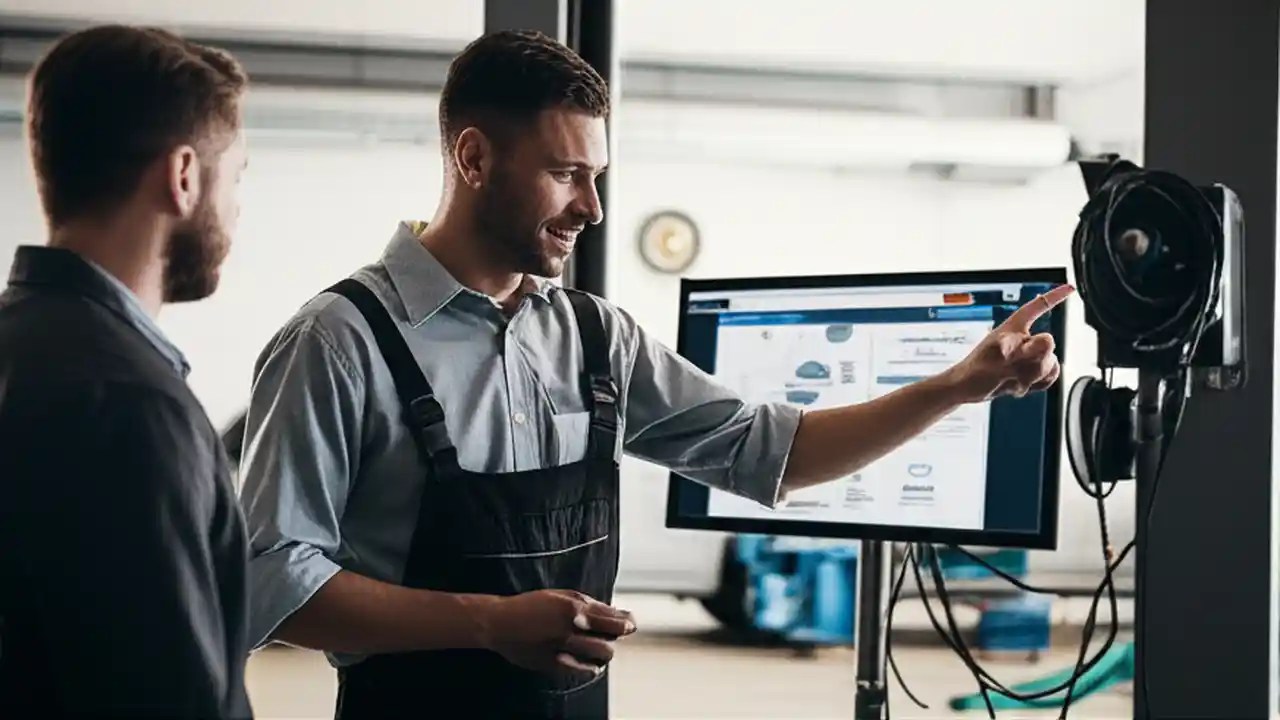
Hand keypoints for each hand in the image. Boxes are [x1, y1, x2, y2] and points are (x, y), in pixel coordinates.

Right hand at [481, 589, 636, 677]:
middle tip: (613, 635)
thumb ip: (587, 603)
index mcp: (573, 608)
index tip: (631, 624)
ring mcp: (560, 648)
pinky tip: (591, 664)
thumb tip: (612, 611)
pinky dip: (591, 668)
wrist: (500, 622)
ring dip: (604, 653)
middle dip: (615, 639)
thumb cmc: (530, 605)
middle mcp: (569, 629)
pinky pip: (581, 670)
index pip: (611, 620)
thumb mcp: (560, 595)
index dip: (626, 623)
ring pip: (598, 657)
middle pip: (608, 641)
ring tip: (601, 649)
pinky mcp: (552, 664)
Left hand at [943, 284, 1073, 402]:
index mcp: (1013, 327)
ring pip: (1051, 363)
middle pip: (1048, 343)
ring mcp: (1028, 358)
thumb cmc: (975, 368)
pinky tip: (1018, 384)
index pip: (1037, 307)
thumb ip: (1021, 348)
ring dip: (1034, 374)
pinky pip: (1050, 378)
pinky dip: (1037, 384)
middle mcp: (1024, 340)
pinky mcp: (1031, 373)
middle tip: (1016, 363)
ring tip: (1013, 377)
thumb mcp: (995, 354)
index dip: (1055, 296)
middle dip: (1037, 357)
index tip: (1070, 288)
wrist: (969, 390)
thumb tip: (1045, 344)